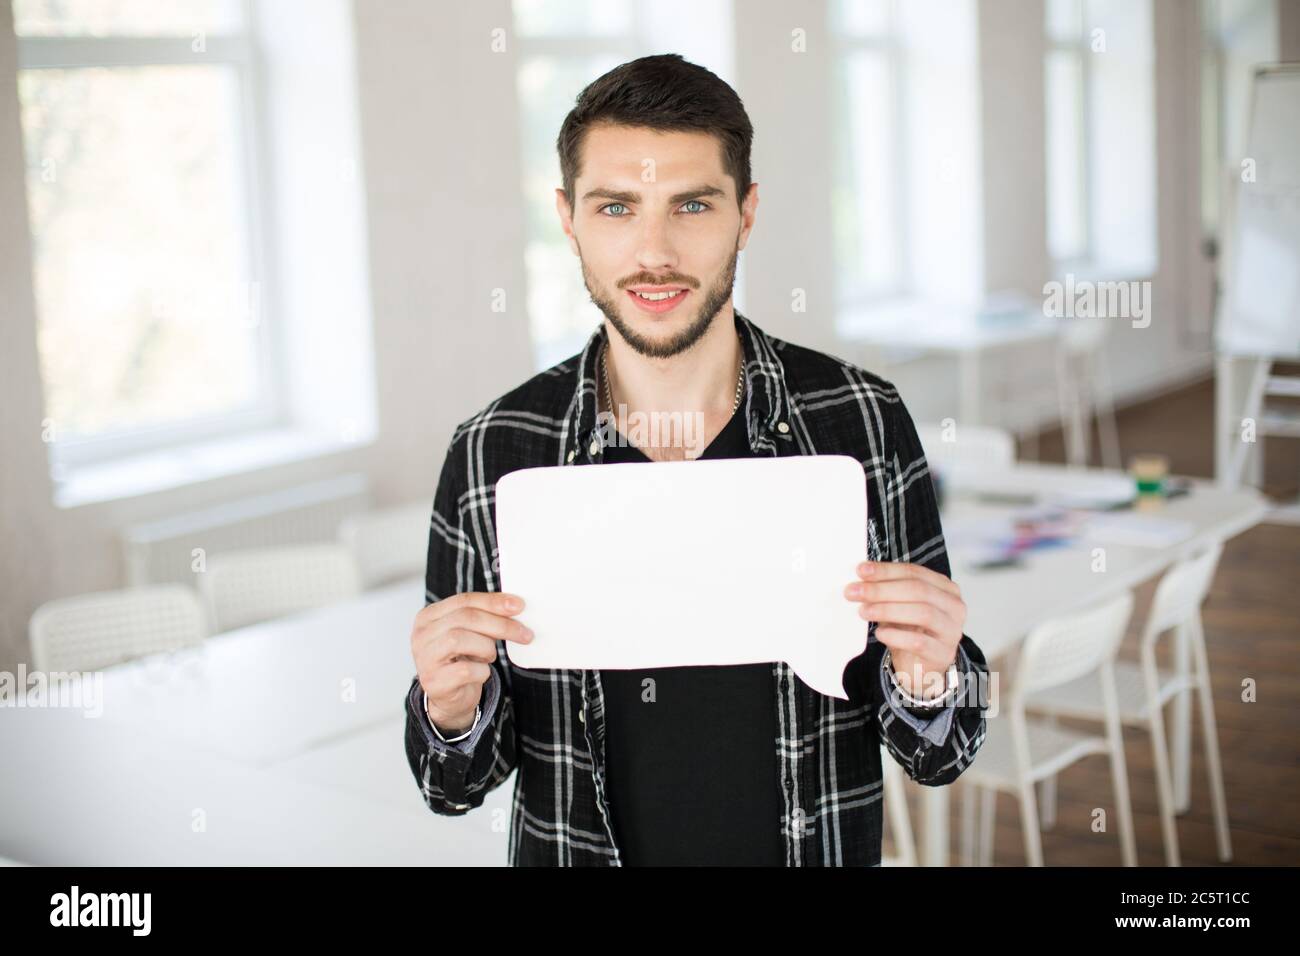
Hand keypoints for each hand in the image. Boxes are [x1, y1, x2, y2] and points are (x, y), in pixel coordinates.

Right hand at [410, 591, 532, 732]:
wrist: (450, 698)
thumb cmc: (461, 660)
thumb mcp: (470, 633)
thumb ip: (483, 617)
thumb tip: (514, 605)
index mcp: (429, 616)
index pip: (464, 601)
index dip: (493, 602)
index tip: (519, 605)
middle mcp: (422, 635)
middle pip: (465, 618)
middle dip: (500, 624)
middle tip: (524, 633)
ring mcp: (425, 658)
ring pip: (460, 640)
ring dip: (486, 648)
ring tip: (489, 656)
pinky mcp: (434, 681)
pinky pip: (465, 670)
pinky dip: (482, 671)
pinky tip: (481, 673)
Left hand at [843, 560, 964, 700]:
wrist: (921, 667)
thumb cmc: (911, 631)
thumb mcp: (898, 606)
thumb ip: (885, 591)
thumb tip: (860, 580)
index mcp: (945, 588)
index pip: (914, 572)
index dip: (886, 571)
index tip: (861, 570)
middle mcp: (954, 606)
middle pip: (919, 590)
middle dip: (882, 589)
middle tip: (855, 592)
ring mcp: (952, 630)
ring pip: (923, 613)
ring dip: (888, 610)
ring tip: (864, 612)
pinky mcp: (943, 653)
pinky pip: (920, 642)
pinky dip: (896, 636)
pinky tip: (880, 633)